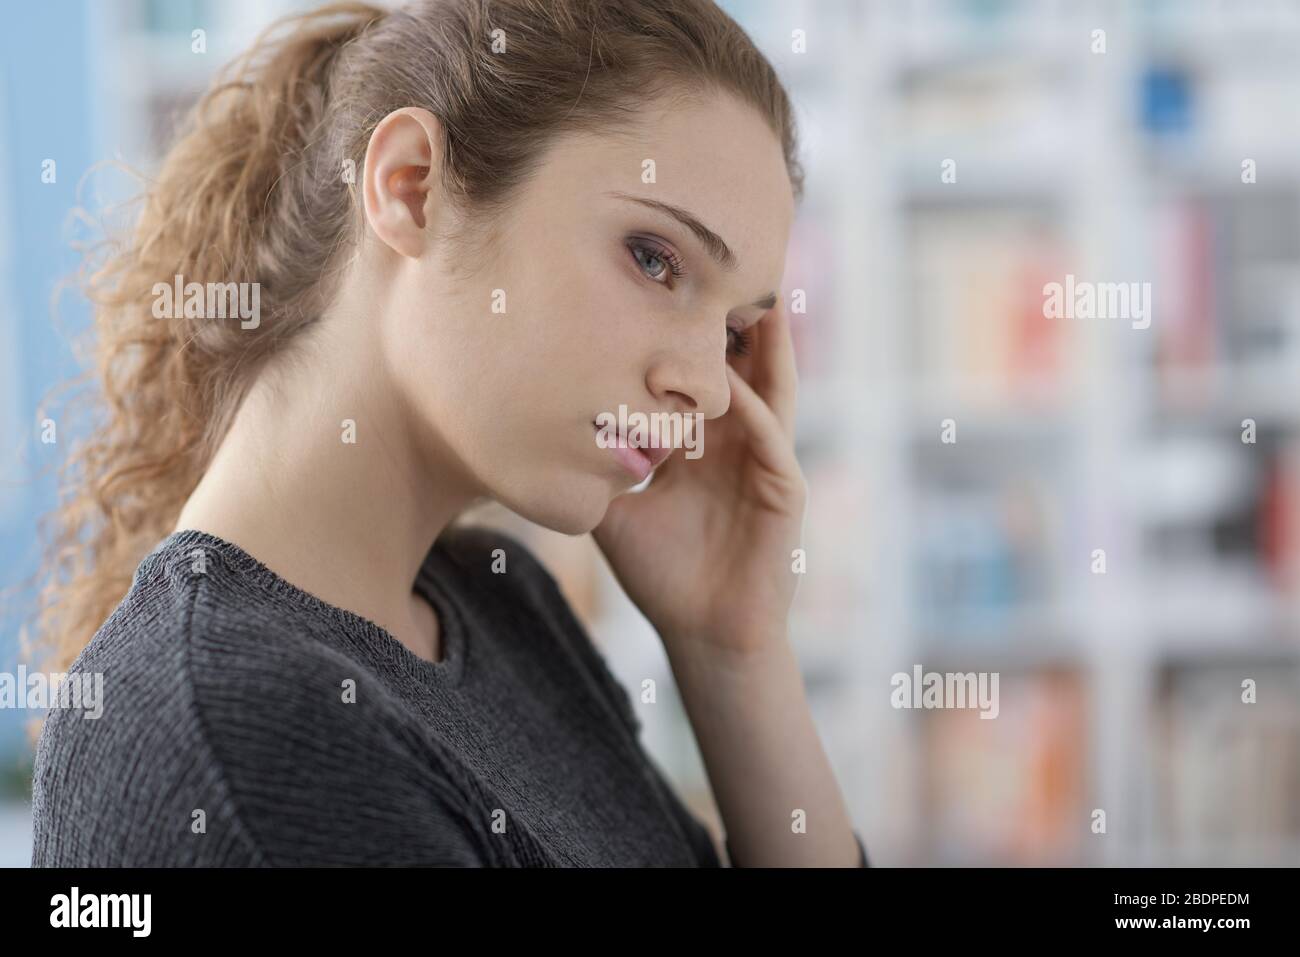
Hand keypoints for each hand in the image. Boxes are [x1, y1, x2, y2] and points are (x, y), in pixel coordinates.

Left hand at [592, 295, 806, 658]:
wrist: (703, 632)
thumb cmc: (663, 572)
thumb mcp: (616, 510)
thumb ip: (595, 468)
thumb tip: (539, 435)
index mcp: (705, 441)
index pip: (701, 374)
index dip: (688, 332)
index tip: (664, 284)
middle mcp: (739, 441)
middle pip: (743, 365)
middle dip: (736, 317)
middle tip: (723, 259)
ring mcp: (766, 461)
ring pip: (771, 389)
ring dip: (767, 345)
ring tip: (759, 293)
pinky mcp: (785, 490)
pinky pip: (770, 439)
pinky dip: (753, 411)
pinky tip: (733, 388)